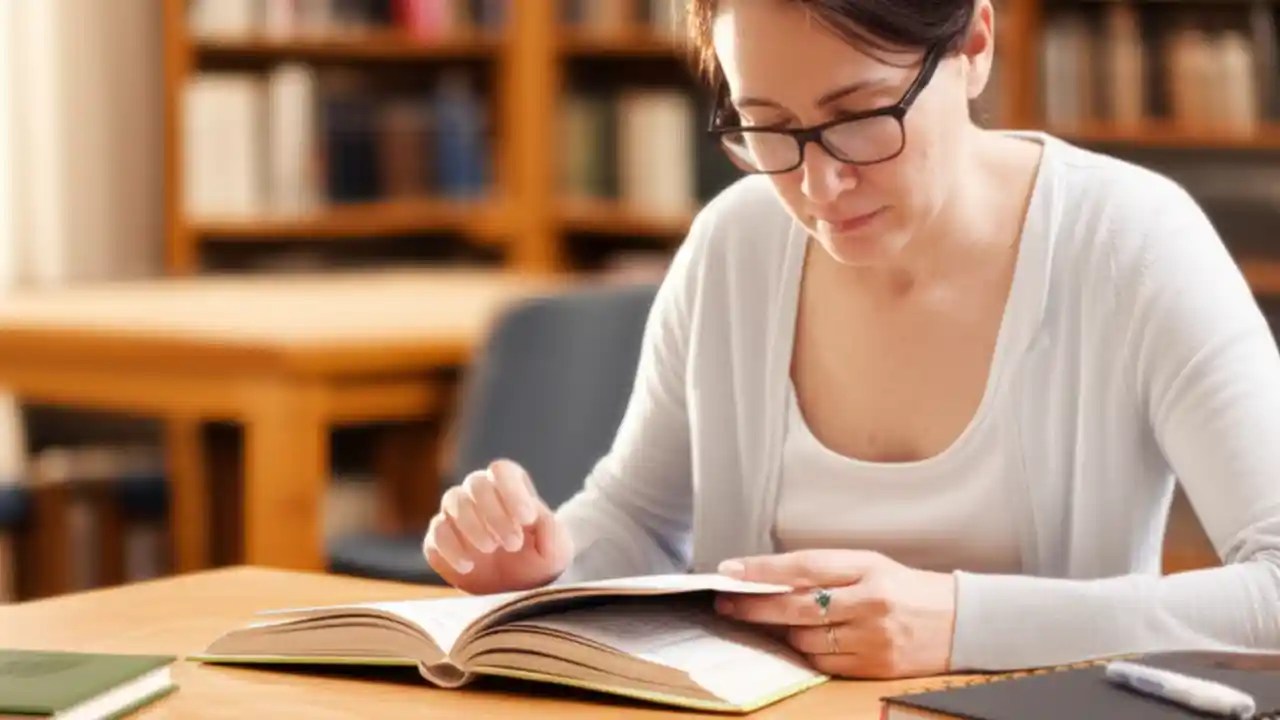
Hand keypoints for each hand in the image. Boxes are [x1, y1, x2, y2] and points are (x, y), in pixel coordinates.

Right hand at [422, 459, 573, 594]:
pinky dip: (449, 549)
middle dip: (493, 512)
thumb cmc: (539, 562)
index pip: (503, 471)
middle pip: (475, 483)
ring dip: (471, 525)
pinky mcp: (438, 542)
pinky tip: (468, 567)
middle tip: (512, 543)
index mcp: (511, 487)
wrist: (516, 591)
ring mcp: (456, 516)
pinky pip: (435, 535)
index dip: (512, 490)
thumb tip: (531, 515)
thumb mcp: (556, 550)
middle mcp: (480, 495)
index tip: (527, 519)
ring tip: (490, 550)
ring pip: (452, 501)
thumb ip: (550, 529)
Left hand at [713, 550, 955, 678]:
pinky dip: (808, 653)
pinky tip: (807, 641)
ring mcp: (872, 638)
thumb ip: (825, 570)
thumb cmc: (908, 588)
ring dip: (783, 631)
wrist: (961, 621)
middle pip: (796, 606)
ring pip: (805, 639)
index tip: (730, 571)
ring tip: (777, 620)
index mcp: (867, 568)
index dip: (762, 570)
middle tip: (726, 602)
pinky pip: (823, 663)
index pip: (803, 566)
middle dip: (754, 606)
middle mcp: (869, 603)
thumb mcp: (870, 564)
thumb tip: (770, 578)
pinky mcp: (874, 667)